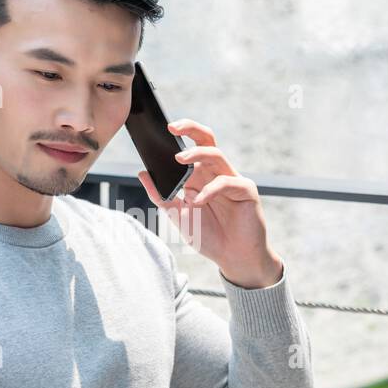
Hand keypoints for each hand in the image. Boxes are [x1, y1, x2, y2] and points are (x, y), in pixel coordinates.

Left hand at [136, 118, 282, 287]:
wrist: (234, 258)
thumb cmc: (209, 236)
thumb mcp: (178, 215)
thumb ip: (161, 195)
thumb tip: (142, 173)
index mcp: (200, 176)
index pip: (189, 146)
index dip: (178, 136)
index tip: (159, 131)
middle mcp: (215, 173)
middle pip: (206, 139)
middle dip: (190, 128)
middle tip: (172, 128)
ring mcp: (232, 179)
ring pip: (216, 154)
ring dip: (197, 154)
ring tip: (179, 159)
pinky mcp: (246, 190)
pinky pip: (226, 182)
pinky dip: (209, 190)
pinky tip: (198, 202)